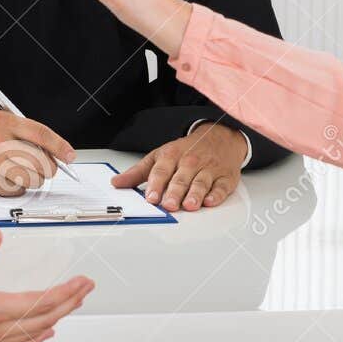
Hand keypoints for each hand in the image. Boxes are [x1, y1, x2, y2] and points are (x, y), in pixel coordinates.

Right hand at [0, 110, 77, 194]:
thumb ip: (24, 133)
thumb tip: (55, 152)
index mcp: (3, 122)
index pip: (41, 134)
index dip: (60, 146)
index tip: (69, 156)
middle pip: (41, 161)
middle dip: (47, 169)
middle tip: (43, 168)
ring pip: (32, 178)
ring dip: (32, 179)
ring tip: (17, 172)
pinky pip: (17, 190)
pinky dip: (16, 188)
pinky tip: (2, 179)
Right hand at [0, 227, 93, 341]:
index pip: (40, 301)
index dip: (65, 292)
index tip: (81, 282)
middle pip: (42, 319)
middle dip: (68, 303)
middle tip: (84, 291)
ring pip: (31, 336)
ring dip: (55, 321)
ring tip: (69, 309)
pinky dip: (32, 341)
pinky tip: (38, 336)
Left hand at [112, 123, 246, 211]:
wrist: (220, 137)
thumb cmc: (188, 150)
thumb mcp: (161, 155)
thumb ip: (139, 172)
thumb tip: (117, 183)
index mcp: (173, 155)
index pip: (162, 170)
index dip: (156, 185)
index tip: (151, 198)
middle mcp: (191, 161)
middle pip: (181, 178)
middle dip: (175, 192)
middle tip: (169, 205)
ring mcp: (209, 169)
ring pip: (201, 182)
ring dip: (196, 194)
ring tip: (190, 205)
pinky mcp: (225, 177)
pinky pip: (222, 186)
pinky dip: (217, 194)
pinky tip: (211, 201)